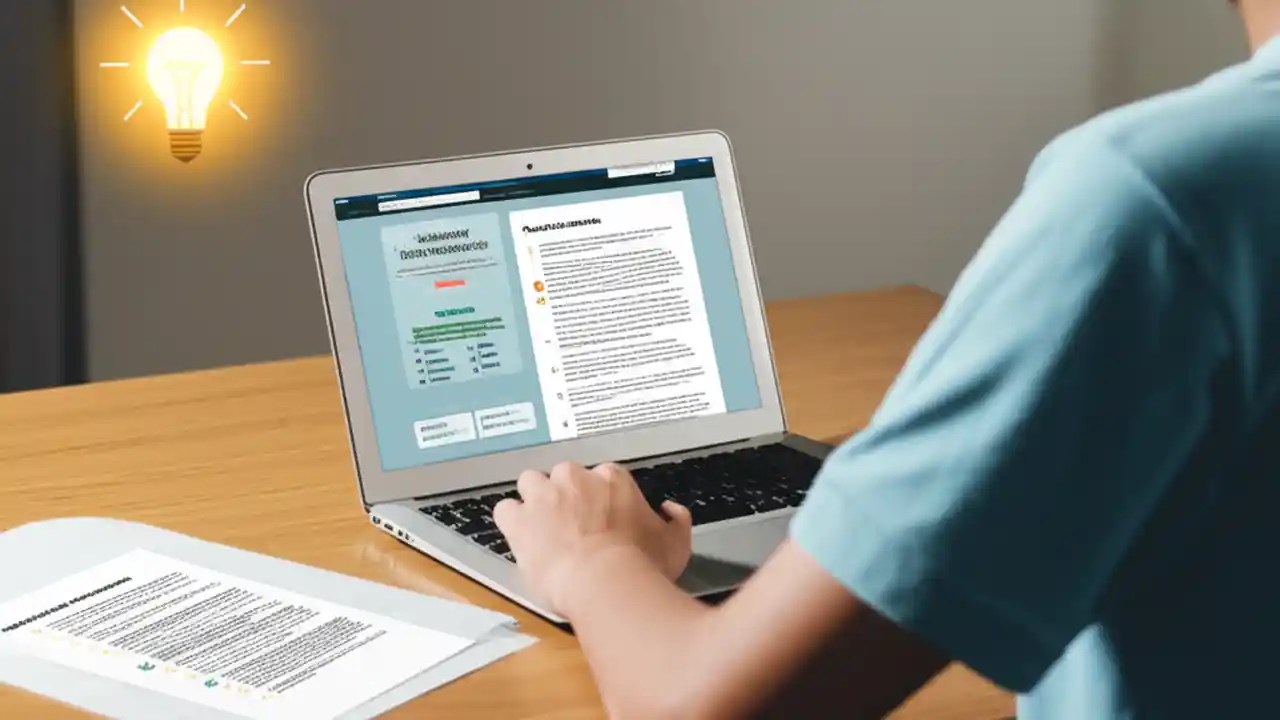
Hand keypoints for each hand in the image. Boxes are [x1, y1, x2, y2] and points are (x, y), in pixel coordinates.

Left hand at [493, 462, 692, 615]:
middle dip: (566, 497)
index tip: (602, 520)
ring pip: (531, 484)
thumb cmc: (641, 565)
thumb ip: (677, 521)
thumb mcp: (676, 543)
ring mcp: (543, 496)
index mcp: (612, 478)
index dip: (600, 500)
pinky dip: (512, 522)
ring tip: (542, 527)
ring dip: (535, 501)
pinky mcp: (519, 519)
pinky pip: (506, 510)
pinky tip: (521, 537)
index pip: (602, 478)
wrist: (604, 583)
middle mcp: (575, 478)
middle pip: (564, 477)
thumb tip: (672, 511)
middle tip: (573, 525)